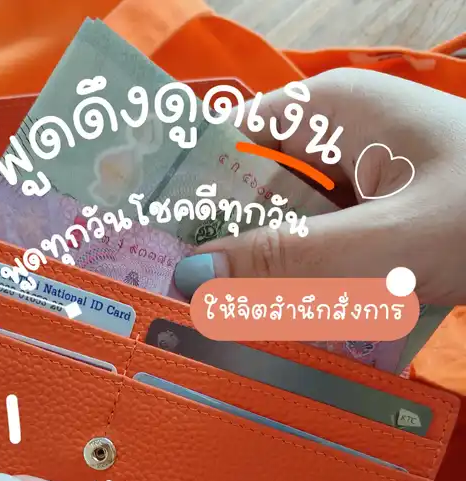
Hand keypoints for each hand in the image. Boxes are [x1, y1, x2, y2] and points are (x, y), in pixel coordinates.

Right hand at [175, 69, 465, 306]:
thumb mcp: (386, 243)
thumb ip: (286, 263)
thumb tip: (189, 280)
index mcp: (331, 113)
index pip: (223, 141)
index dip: (177, 189)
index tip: (135, 242)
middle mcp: (335, 142)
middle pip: (246, 192)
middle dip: (212, 246)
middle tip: (164, 302)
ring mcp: (356, 185)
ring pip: (279, 231)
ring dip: (253, 276)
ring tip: (204, 325)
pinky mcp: (373, 226)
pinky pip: (314, 256)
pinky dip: (295, 289)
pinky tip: (272, 326)